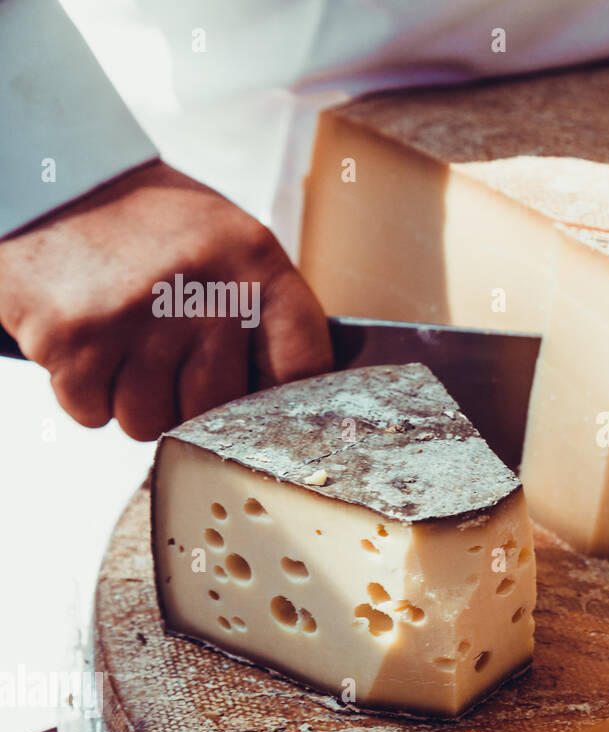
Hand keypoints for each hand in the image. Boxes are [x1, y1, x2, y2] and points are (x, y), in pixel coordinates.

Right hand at [0, 160, 330, 439]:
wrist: (54, 181)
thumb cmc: (155, 226)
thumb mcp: (233, 244)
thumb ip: (268, 313)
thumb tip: (291, 398)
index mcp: (256, 262)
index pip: (304, 365)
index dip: (280, 394)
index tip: (258, 394)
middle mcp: (203, 290)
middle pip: (217, 409)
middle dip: (192, 403)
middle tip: (170, 363)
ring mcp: (136, 317)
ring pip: (150, 421)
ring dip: (135, 401)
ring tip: (126, 348)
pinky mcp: (74, 340)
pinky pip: (93, 413)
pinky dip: (87, 394)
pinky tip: (90, 348)